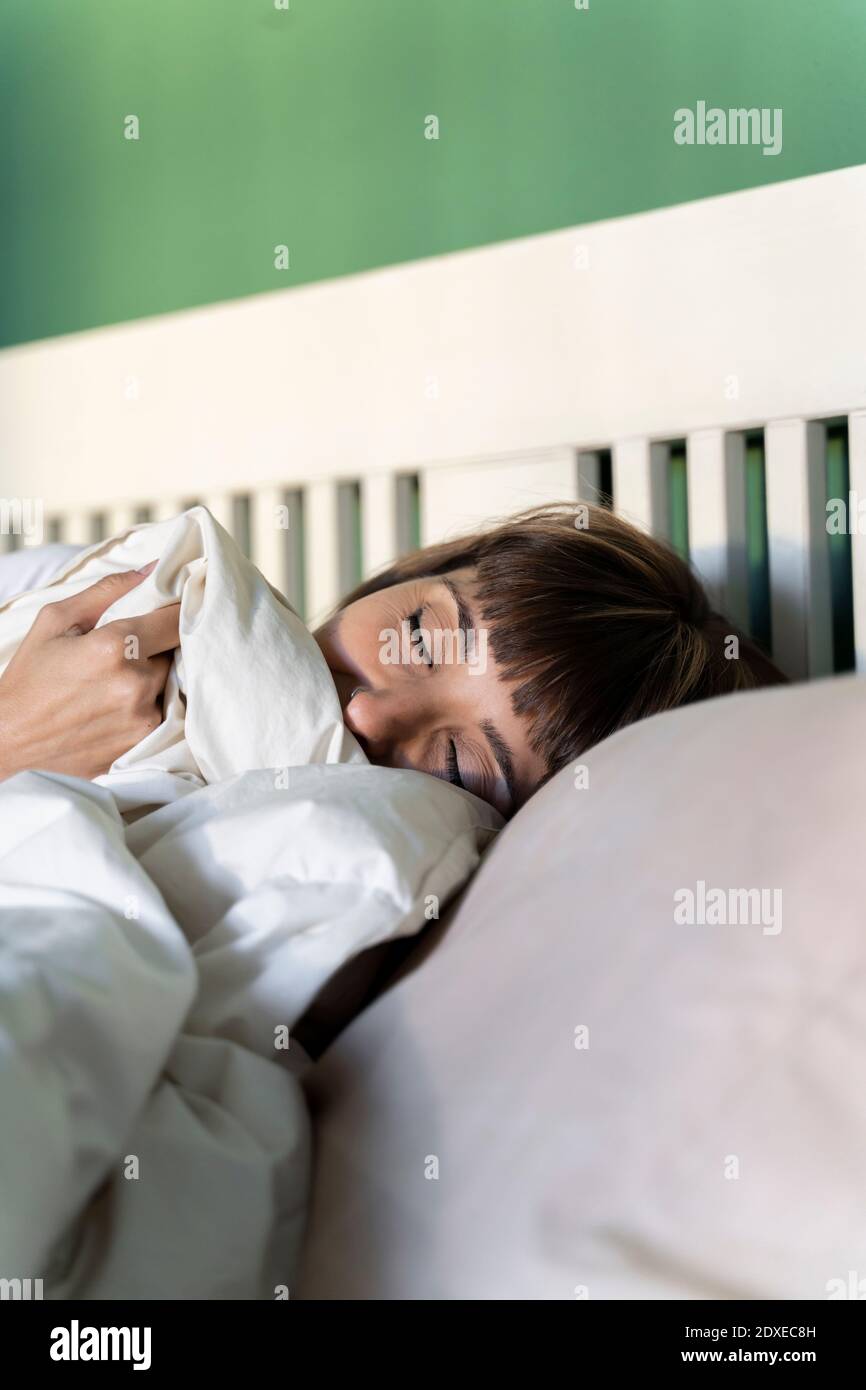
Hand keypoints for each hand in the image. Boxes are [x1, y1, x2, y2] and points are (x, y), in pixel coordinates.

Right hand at [0, 565, 180, 781]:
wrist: (10, 737)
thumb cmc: (30, 675)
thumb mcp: (55, 620)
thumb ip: (107, 591)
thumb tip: (151, 570)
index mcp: (115, 646)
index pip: (174, 619)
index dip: (174, 612)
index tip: (168, 610)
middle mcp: (135, 684)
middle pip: (172, 653)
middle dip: (155, 647)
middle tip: (123, 652)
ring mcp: (141, 719)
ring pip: (166, 684)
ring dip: (149, 679)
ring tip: (112, 682)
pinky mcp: (141, 744)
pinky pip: (159, 714)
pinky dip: (143, 707)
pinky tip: (112, 708)